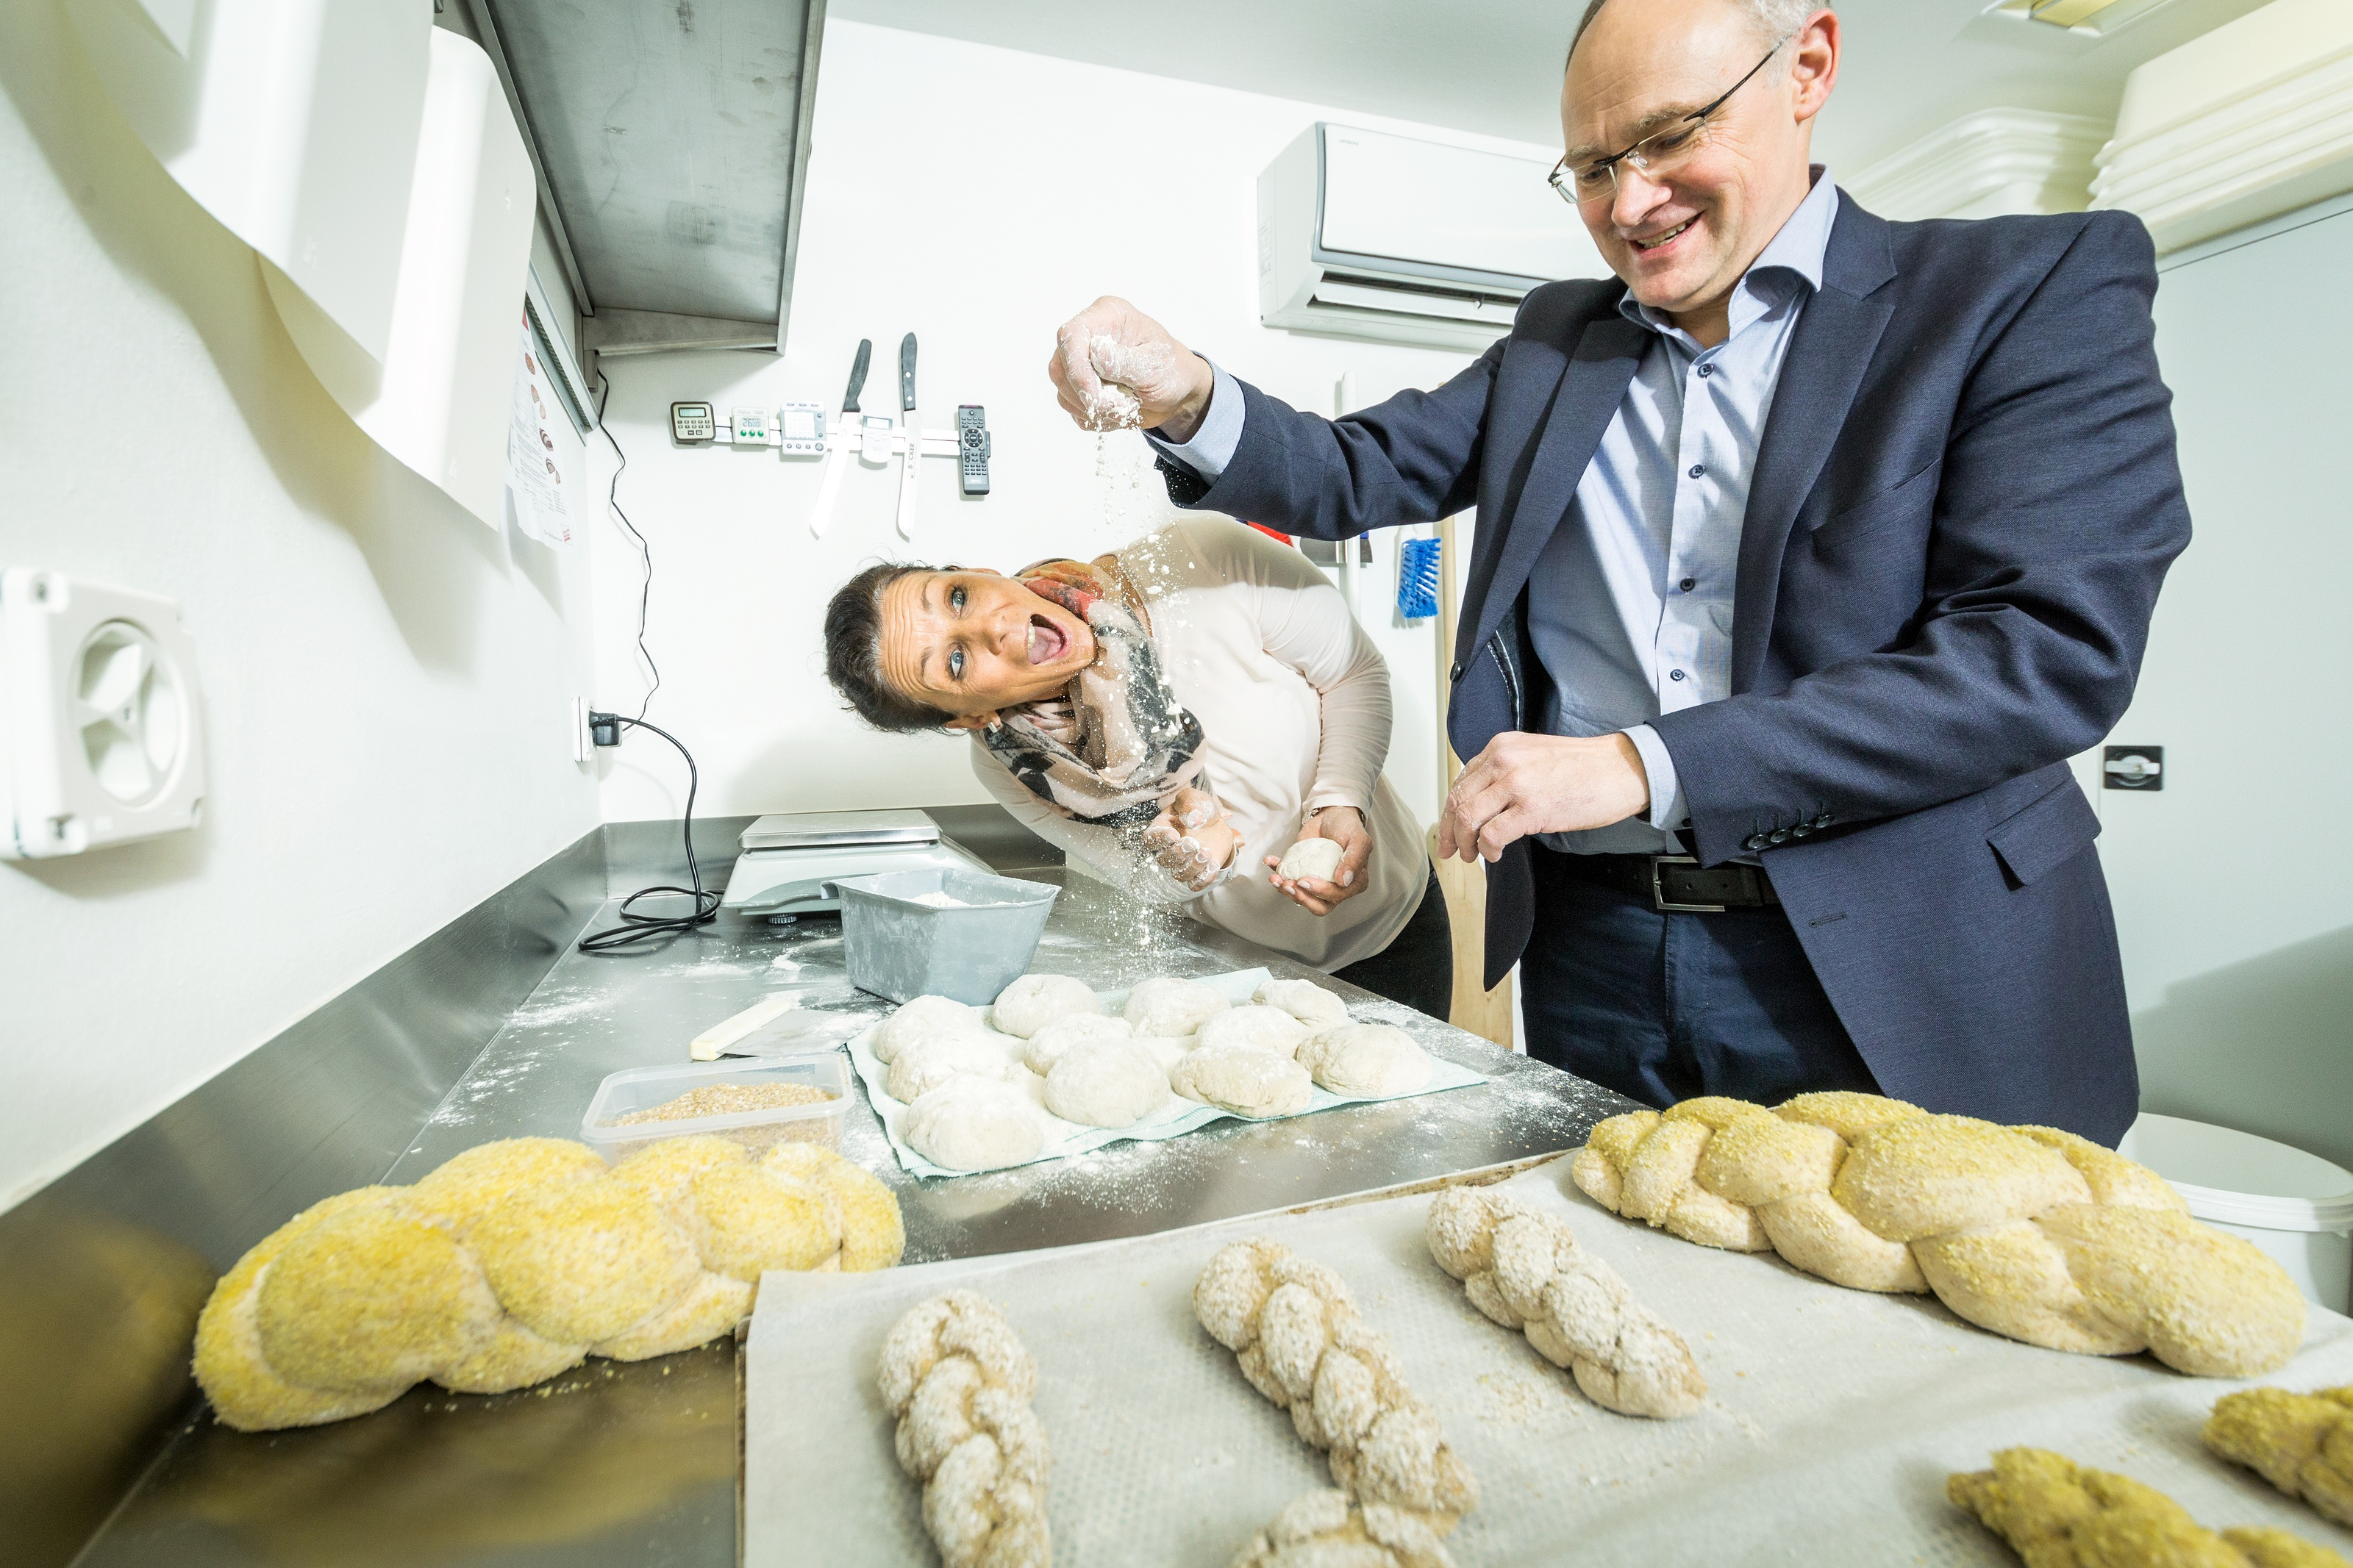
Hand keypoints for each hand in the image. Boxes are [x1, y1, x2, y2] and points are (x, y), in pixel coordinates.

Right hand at [1048, 297, 1215, 438]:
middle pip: (1060, 367)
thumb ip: (1124, 360)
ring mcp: (1081, 362)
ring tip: (1127, 405)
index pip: (1071, 335)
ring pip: (1063, 391)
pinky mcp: (1080, 386)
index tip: (1094, 395)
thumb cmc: (1170, 370)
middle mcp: (1088, 335)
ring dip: (1094, 409)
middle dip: (1088, 394)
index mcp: (1108, 316)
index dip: (1076, 368)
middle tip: (1121, 405)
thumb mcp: (1155, 364)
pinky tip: (1119, 411)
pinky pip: (1073, 408)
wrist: (1176, 392)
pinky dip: (1096, 418)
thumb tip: (1095, 354)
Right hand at [1143, 786, 1239, 891]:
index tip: (1174, 835)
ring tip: (1206, 853)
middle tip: (1193, 843)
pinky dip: (1204, 878)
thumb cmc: (1198, 808)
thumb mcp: (1193, 798)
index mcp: (1161, 829)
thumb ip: (1190, 805)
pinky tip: (1213, 865)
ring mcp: (1182, 863)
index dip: (1160, 840)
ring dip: (1192, 867)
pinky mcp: (1197, 873)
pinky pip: (1195, 883)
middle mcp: (1168, 850)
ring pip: (1179, 875)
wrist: (1215, 822)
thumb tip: (1193, 820)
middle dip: (1178, 854)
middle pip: (1164, 860)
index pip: (1151, 839)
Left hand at [1264, 806, 1370, 916]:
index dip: (1320, 892)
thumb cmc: (1348, 827)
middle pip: (1318, 905)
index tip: (1305, 880)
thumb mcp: (1358, 839)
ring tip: (1275, 877)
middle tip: (1289, 885)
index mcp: (1352, 883)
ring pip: (1301, 897)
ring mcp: (1317, 882)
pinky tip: (1270, 862)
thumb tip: (1344, 881)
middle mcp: (1335, 887)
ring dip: (1286, 890)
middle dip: (1301, 898)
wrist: (1332, 815)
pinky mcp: (1301, 873)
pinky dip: (1277, 872)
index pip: (1336, 896)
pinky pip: (1288, 878)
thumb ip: (1354, 859)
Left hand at [1436, 733, 1649, 862]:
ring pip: (1468, 818)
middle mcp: (1503, 761)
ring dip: (1466, 843)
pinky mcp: (1531, 808)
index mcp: (1501, 747)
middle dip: (1450, 831)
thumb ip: (1506, 771)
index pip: (1462, 781)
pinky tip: (1496, 855)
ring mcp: (1516, 784)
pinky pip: (1492, 835)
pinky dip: (1488, 850)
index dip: (1450, 810)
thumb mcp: (1535, 755)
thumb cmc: (1585, 766)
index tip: (1448, 829)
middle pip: (1459, 801)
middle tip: (1451, 850)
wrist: (1621, 768)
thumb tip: (1485, 800)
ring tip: (1473, 855)